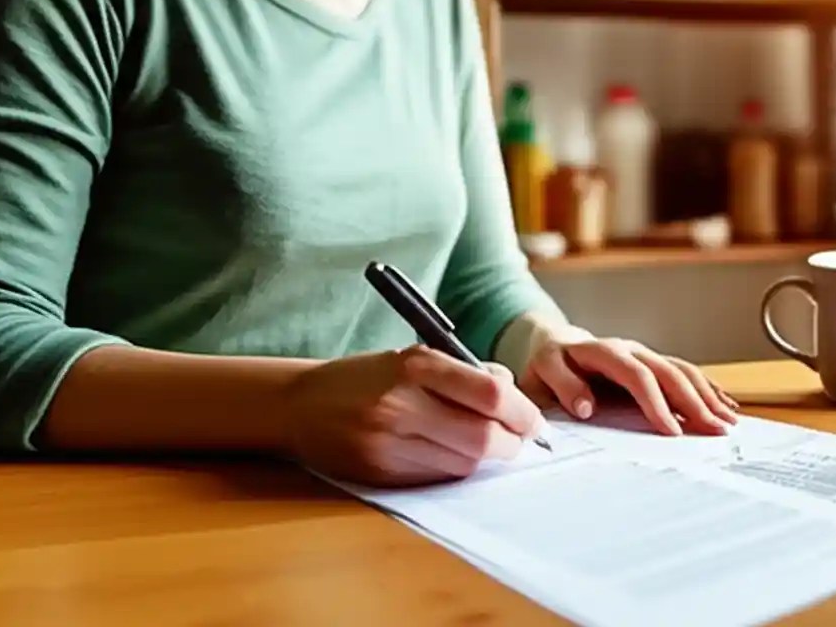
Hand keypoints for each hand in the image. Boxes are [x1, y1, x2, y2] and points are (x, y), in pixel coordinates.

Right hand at [282, 346, 543, 486]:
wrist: (301, 405)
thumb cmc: (367, 378)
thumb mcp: (413, 357)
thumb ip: (464, 372)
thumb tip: (512, 392)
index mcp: (414, 365)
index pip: (491, 393)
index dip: (523, 411)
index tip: (533, 420)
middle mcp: (402, 403)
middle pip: (484, 436)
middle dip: (512, 442)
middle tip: (519, 440)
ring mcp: (389, 441)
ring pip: (465, 462)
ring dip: (484, 457)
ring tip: (481, 442)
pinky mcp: (382, 472)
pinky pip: (439, 477)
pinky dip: (455, 468)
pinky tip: (448, 453)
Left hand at [520, 335, 739, 435]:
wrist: (555, 345)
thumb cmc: (547, 368)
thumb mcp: (540, 374)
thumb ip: (560, 386)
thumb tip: (585, 407)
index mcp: (600, 351)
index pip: (636, 376)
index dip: (656, 403)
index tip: (672, 431)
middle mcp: (628, 349)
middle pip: (668, 373)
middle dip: (694, 402)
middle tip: (715, 430)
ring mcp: (644, 354)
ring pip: (682, 371)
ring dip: (708, 396)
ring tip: (728, 422)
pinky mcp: (653, 362)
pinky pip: (685, 373)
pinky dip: (708, 389)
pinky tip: (726, 405)